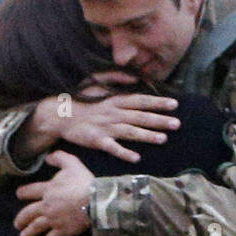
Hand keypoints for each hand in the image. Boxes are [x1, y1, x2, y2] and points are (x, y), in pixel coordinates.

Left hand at [15, 151, 91, 235]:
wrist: (95, 201)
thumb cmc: (84, 182)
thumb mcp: (72, 163)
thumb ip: (59, 158)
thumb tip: (48, 157)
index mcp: (47, 189)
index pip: (29, 191)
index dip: (22, 193)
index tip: (18, 195)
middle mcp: (46, 206)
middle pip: (28, 213)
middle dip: (21, 219)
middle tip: (17, 224)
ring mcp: (53, 219)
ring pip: (36, 227)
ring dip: (28, 232)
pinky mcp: (62, 230)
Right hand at [30, 77, 180, 162]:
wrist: (58, 114)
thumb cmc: (79, 98)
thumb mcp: (96, 80)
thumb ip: (116, 77)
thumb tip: (136, 78)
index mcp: (115, 100)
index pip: (141, 100)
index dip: (158, 102)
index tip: (174, 105)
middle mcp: (113, 113)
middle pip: (140, 117)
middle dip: (159, 120)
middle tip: (177, 124)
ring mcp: (105, 127)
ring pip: (130, 132)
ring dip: (147, 136)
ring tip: (163, 139)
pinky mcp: (96, 140)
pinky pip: (112, 148)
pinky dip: (123, 153)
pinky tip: (136, 158)